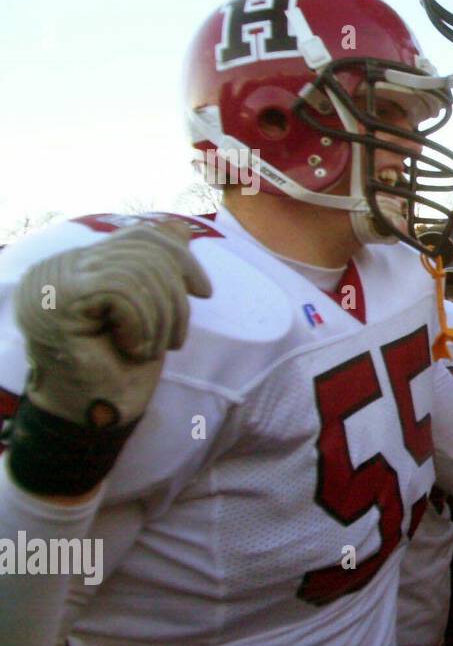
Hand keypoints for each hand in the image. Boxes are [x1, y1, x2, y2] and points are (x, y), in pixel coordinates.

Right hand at [15, 221, 211, 428]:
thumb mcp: (151, 310)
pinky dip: (142, 323)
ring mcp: (55, 281)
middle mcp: (60, 266)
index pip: (140, 236)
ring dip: (161, 317)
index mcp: (80, 263)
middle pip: (144, 250)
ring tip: (153, 348)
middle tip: (174, 340)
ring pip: (137, 271)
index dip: (181, 259)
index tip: (204, 292)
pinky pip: (122, 291)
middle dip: (175, 297)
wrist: (96, 417)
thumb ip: (157, 268)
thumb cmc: (121, 368)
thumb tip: (179, 228)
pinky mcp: (59, 302)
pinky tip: (132, 349)